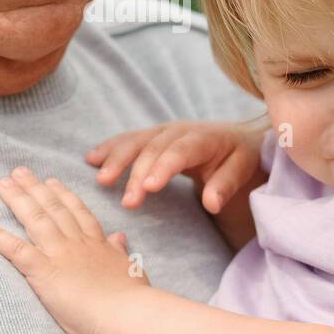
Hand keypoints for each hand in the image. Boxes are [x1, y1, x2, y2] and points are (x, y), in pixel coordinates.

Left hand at [0, 166, 149, 333]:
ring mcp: (59, 254)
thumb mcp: (132, 270)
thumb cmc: (132, 300)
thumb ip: (120, 252)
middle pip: (52, 208)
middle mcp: (77, 243)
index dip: (63, 195)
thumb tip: (119, 236)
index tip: (51, 181)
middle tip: (19, 172)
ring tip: (3, 183)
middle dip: (34, 188)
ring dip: (17, 199)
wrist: (126, 313)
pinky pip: (15, 250)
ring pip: (35, 219)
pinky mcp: (43, 271)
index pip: (77, 213)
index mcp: (97, 244)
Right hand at [84, 121, 261, 211]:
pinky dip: (110, 148)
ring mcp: (163, 131)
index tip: (148, 188)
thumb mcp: (243, 168)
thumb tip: (211, 204)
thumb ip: (226, 185)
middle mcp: (180, 130)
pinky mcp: (152, 135)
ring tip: (101, 180)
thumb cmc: (238, 157)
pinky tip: (91, 158)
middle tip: (127, 202)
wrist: (236, 137)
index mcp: (204, 137)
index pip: (181, 151)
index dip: (164, 166)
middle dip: (137, 173)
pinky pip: (128, 139)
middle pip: (154, 149)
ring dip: (117, 159)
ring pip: (136, 141)